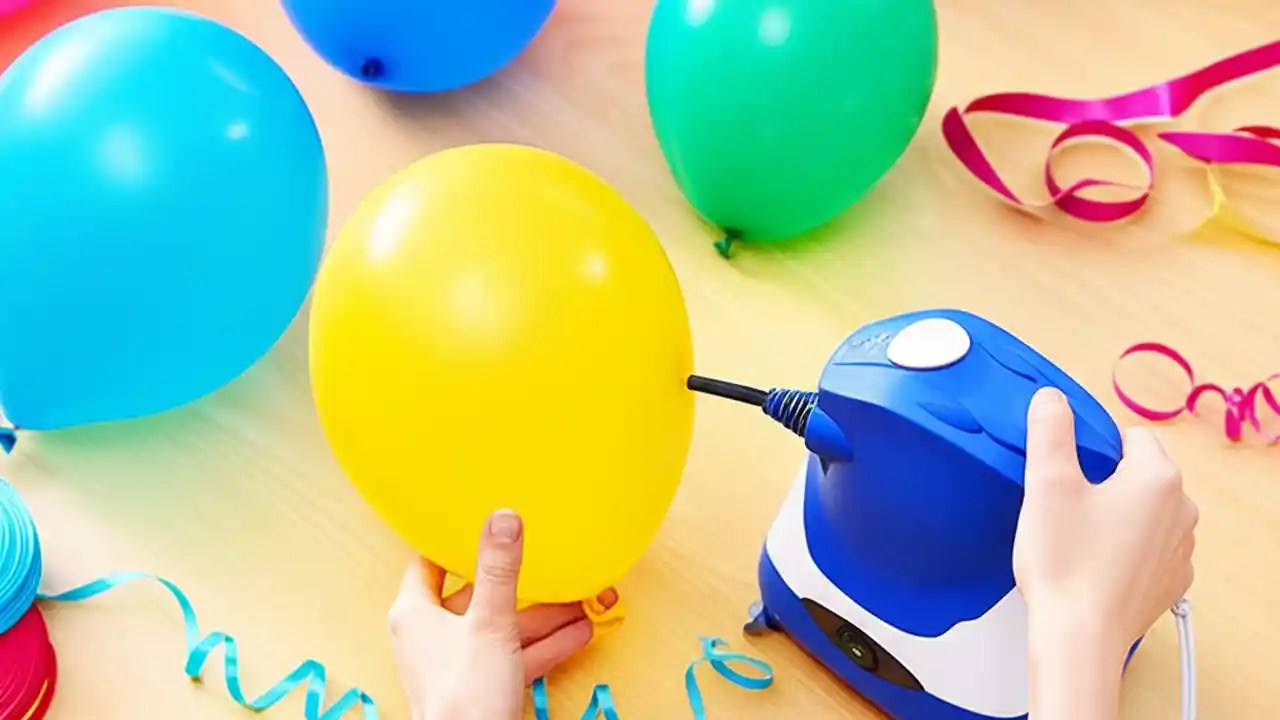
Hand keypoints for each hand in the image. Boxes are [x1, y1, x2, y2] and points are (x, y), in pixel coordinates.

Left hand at [388, 510, 617, 719]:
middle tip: (548, 564)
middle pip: (478, 597)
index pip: (430, 564)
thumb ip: (499, 569)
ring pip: (502, 628)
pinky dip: (543, 644)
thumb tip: (502, 517)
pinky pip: (514, 656)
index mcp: (414, 613)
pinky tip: (578, 632)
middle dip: (521, 585)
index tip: (480, 523)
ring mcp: (456, 663)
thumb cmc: (465, 694)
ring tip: (581, 600)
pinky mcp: (480, 686)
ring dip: (542, 616)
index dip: (453, 543)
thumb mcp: (489, 620)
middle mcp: (429, 637)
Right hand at [1015, 388, 1197, 718]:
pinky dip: (1122, 547)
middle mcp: (1182, 510)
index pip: (1128, 435)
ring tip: (1075, 536)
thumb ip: (1050, 431)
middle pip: (1137, 472)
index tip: (1063, 470)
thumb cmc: (1066, 565)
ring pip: (1142, 509)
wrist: (1079, 638)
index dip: (1089, 447)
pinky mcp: (1169, 580)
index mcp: (1158, 478)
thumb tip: (1052, 399)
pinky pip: (1146, 546)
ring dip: (1114, 514)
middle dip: (1102, 480)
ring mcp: (1180, 548)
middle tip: (1062, 504)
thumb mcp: (1046, 484)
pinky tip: (1091, 562)